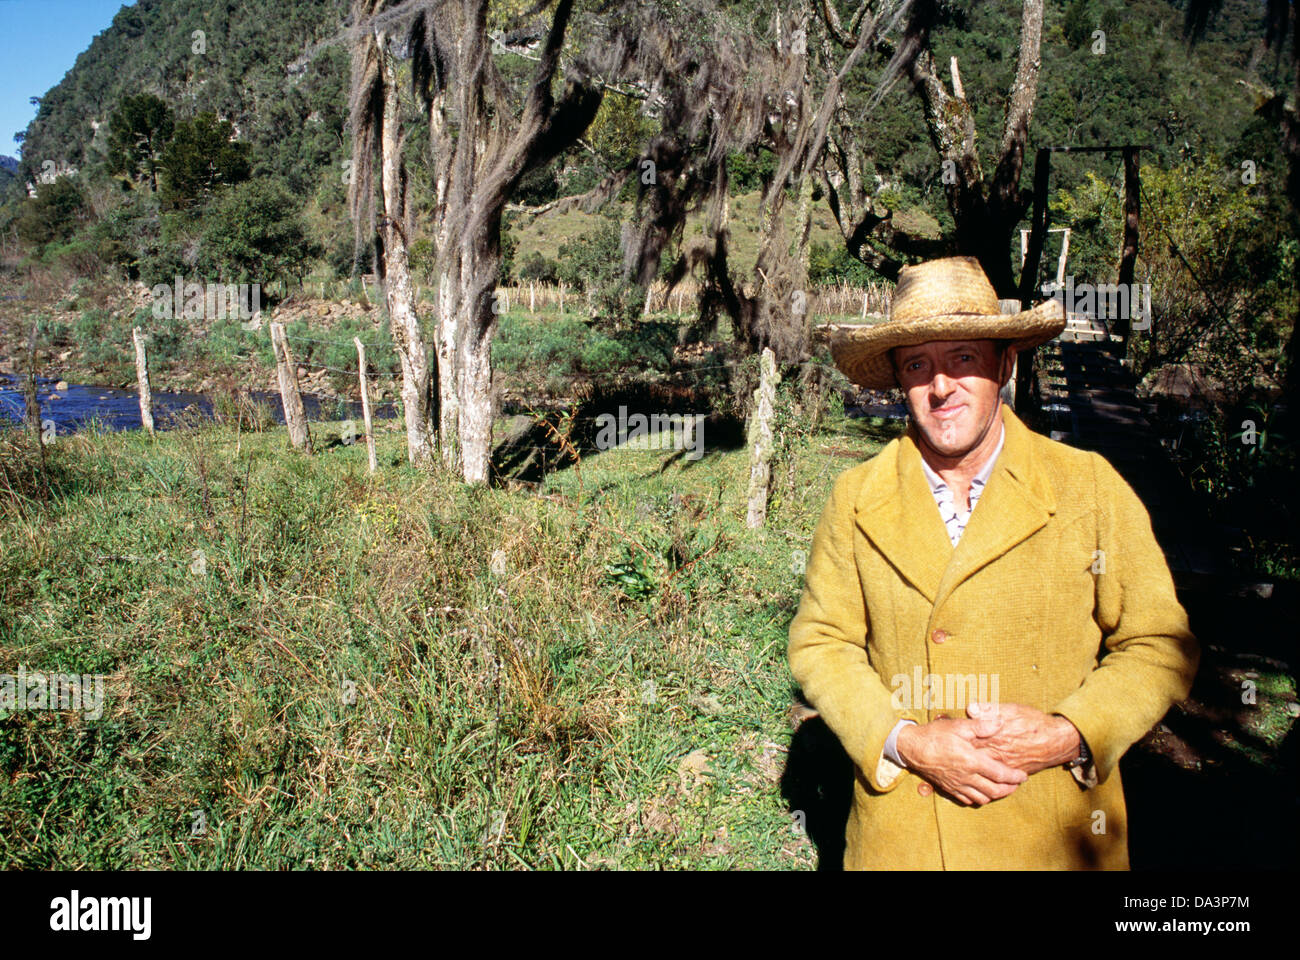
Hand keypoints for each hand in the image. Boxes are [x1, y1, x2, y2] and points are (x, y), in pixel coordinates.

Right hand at [896, 717, 1027, 805]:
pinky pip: (967, 800)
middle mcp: (967, 777)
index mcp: (972, 761)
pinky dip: (978, 798)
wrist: (912, 747)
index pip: (1000, 774)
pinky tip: (981, 792)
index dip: (1015, 777)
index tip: (1023, 776)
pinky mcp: (948, 788)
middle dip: (1009, 789)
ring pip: (982, 798)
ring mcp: (957, 784)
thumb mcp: (959, 725)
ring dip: (995, 795)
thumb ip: (981, 726)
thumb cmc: (935, 735)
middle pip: (995, 790)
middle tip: (1016, 784)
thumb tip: (1000, 723)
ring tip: (1001, 788)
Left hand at [952, 702, 1081, 775]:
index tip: (943, 741)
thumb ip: (989, 710)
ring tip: (958, 774)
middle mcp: (998, 755)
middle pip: (973, 760)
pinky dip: (984, 783)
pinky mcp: (1014, 773)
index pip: (969, 742)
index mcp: (994, 738)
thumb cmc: (1034, 722)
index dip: (955, 742)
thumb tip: (970, 708)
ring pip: (983, 775)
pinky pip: (996, 782)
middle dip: (959, 761)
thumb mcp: (1011, 710)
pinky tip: (977, 783)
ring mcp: (1006, 766)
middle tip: (944, 761)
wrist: (1058, 741)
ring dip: (970, 775)